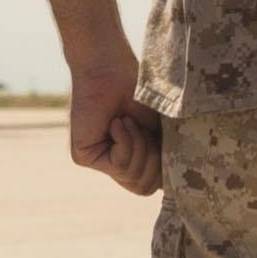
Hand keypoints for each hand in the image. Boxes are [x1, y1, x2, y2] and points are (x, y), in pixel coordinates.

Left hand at [68, 60, 163, 197]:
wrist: (113, 69)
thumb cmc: (140, 93)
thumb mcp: (162, 132)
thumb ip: (166, 158)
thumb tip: (173, 188)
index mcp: (131, 159)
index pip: (151, 185)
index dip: (164, 168)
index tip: (160, 139)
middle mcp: (113, 163)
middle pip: (143, 188)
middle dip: (153, 159)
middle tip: (145, 130)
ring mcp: (98, 161)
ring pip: (132, 178)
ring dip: (139, 146)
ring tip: (128, 121)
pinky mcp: (83, 156)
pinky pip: (119, 165)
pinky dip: (126, 141)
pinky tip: (116, 122)